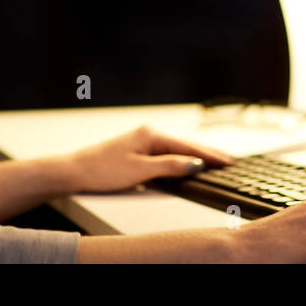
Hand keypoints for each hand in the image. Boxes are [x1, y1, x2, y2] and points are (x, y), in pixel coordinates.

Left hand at [64, 125, 236, 193]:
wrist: (75, 171)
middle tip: (229, 161)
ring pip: (176, 149)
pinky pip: (166, 153)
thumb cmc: (102, 170)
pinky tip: (188, 164)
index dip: (209, 155)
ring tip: (215, 161)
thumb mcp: (140, 171)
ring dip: (195, 156)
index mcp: (151, 135)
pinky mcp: (136, 150)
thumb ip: (170, 167)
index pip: (188, 146)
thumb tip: (195, 164)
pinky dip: (181, 159)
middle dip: (207, 153)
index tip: (228, 161)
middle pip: (184, 145)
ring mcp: (142, 141)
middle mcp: (148, 134)